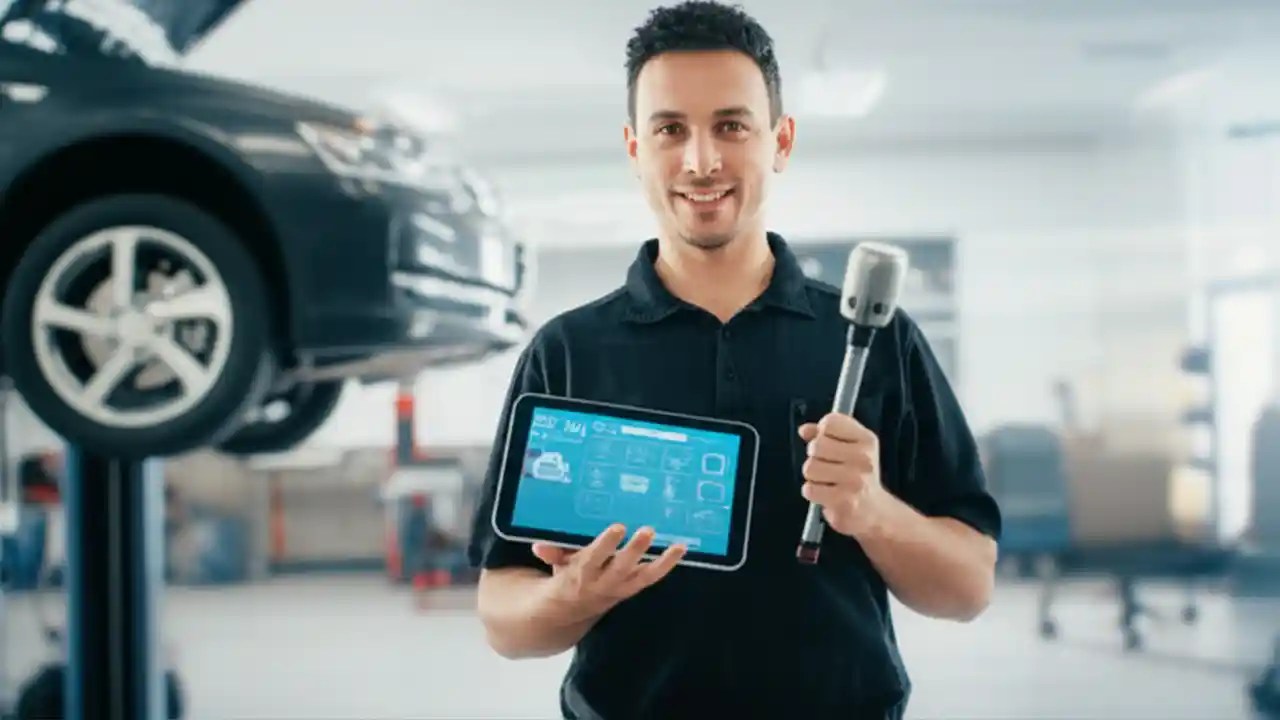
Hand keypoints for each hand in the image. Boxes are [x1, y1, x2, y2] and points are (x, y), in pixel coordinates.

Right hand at [531, 524, 685, 620]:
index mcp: (581, 574)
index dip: (606, 545)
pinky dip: (666, 564)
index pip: (594, 558)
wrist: (569, 611)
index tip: (618, 527)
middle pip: (621, 567)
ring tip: (678, 546)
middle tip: (648, 531)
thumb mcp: (556, 566)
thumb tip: (538, 546)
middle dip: (635, 550)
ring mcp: (620, 587)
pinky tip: (680, 549)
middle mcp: (603, 583)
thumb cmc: (566, 576)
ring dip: (661, 562)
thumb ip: (552, 554)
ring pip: (643, 576)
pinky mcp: (632, 588)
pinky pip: (651, 578)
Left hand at [798, 412, 885, 538]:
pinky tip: (827, 495)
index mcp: (866, 440)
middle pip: (816, 445)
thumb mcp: (849, 449)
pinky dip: (813, 493)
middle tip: (829, 467)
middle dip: (815, 457)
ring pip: (810, 467)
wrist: (875, 512)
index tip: (830, 443)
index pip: (830, 422)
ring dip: (813, 477)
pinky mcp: (844, 501)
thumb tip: (804, 430)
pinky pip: (809, 489)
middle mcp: (864, 458)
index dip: (822, 433)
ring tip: (828, 482)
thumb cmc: (858, 478)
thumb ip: (824, 435)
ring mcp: (855, 481)